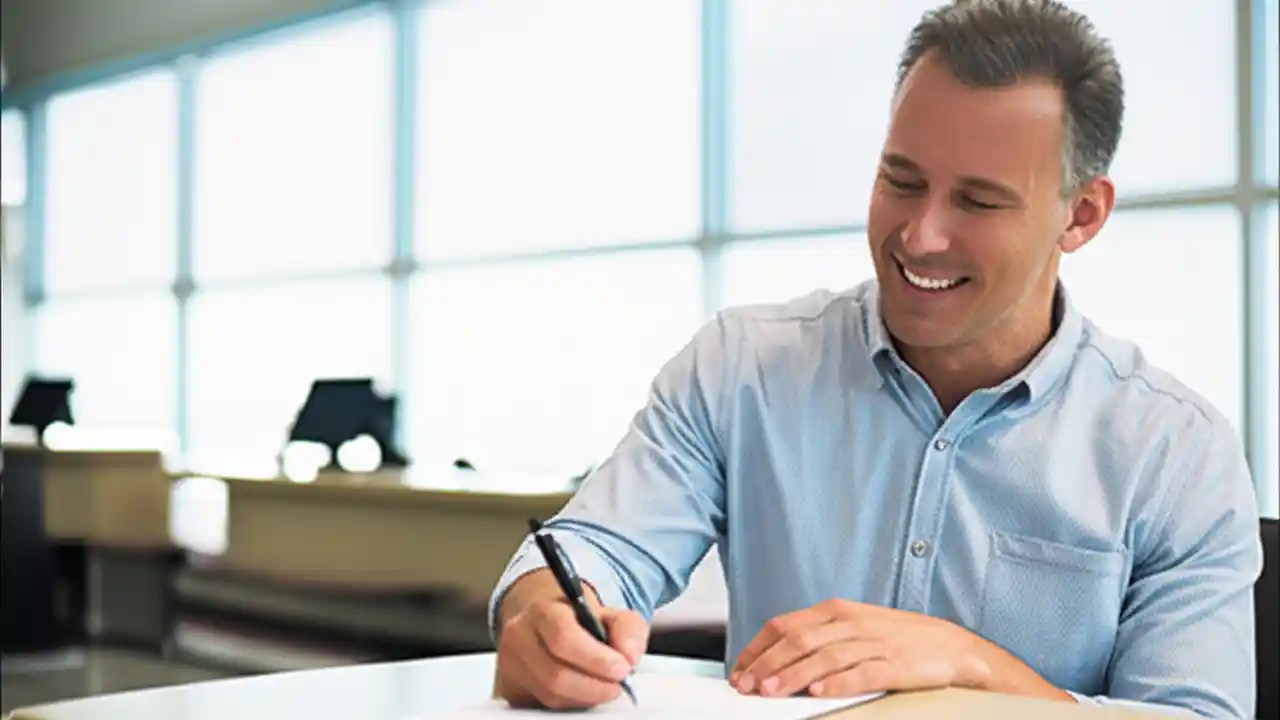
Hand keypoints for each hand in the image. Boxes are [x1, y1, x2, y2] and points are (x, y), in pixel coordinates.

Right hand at [495, 598, 648, 708]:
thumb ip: (628, 629)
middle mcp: (519, 637)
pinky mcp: (510, 689)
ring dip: (585, 696)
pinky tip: (583, 691)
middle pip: (555, 675)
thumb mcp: (609, 614)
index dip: (596, 659)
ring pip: (550, 695)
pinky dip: (571, 703)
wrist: (546, 625)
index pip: (563, 637)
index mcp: (543, 611)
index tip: (622, 668)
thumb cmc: (578, 621)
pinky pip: (543, 706)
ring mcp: (510, 665)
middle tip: (618, 685)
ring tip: (604, 687)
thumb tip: (629, 656)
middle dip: (595, 685)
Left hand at [730, 599, 1006, 698]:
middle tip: (747, 685)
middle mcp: (850, 623)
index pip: (785, 626)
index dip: (758, 648)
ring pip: (823, 657)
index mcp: (835, 611)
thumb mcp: (852, 629)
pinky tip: (819, 692)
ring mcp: (872, 642)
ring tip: (771, 692)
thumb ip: (817, 639)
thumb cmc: (895, 638)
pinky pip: (860, 673)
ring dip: (793, 675)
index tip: (740, 669)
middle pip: (798, 641)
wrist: (949, 645)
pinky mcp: (893, 664)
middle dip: (767, 664)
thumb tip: (777, 658)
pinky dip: (837, 683)